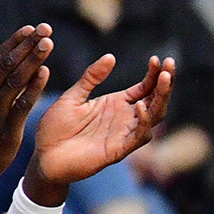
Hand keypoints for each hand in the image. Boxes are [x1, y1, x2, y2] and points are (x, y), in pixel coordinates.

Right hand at [0, 27, 53, 194]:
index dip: (14, 42)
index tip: (31, 28)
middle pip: (6, 65)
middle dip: (27, 45)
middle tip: (46, 28)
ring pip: (14, 81)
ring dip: (32, 60)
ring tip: (48, 43)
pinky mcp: (4, 131)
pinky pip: (21, 105)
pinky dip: (33, 88)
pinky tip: (46, 72)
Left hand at [24, 54, 172, 205]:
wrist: (44, 157)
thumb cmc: (56, 128)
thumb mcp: (73, 97)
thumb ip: (91, 78)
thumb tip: (111, 57)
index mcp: (117, 104)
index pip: (145, 88)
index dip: (153, 74)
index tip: (155, 58)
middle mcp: (126, 118)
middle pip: (156, 99)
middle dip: (165, 82)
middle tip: (170, 63)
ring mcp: (125, 134)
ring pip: (155, 116)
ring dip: (162, 98)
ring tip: (163, 78)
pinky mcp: (119, 149)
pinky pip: (139, 136)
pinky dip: (144, 121)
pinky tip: (140, 105)